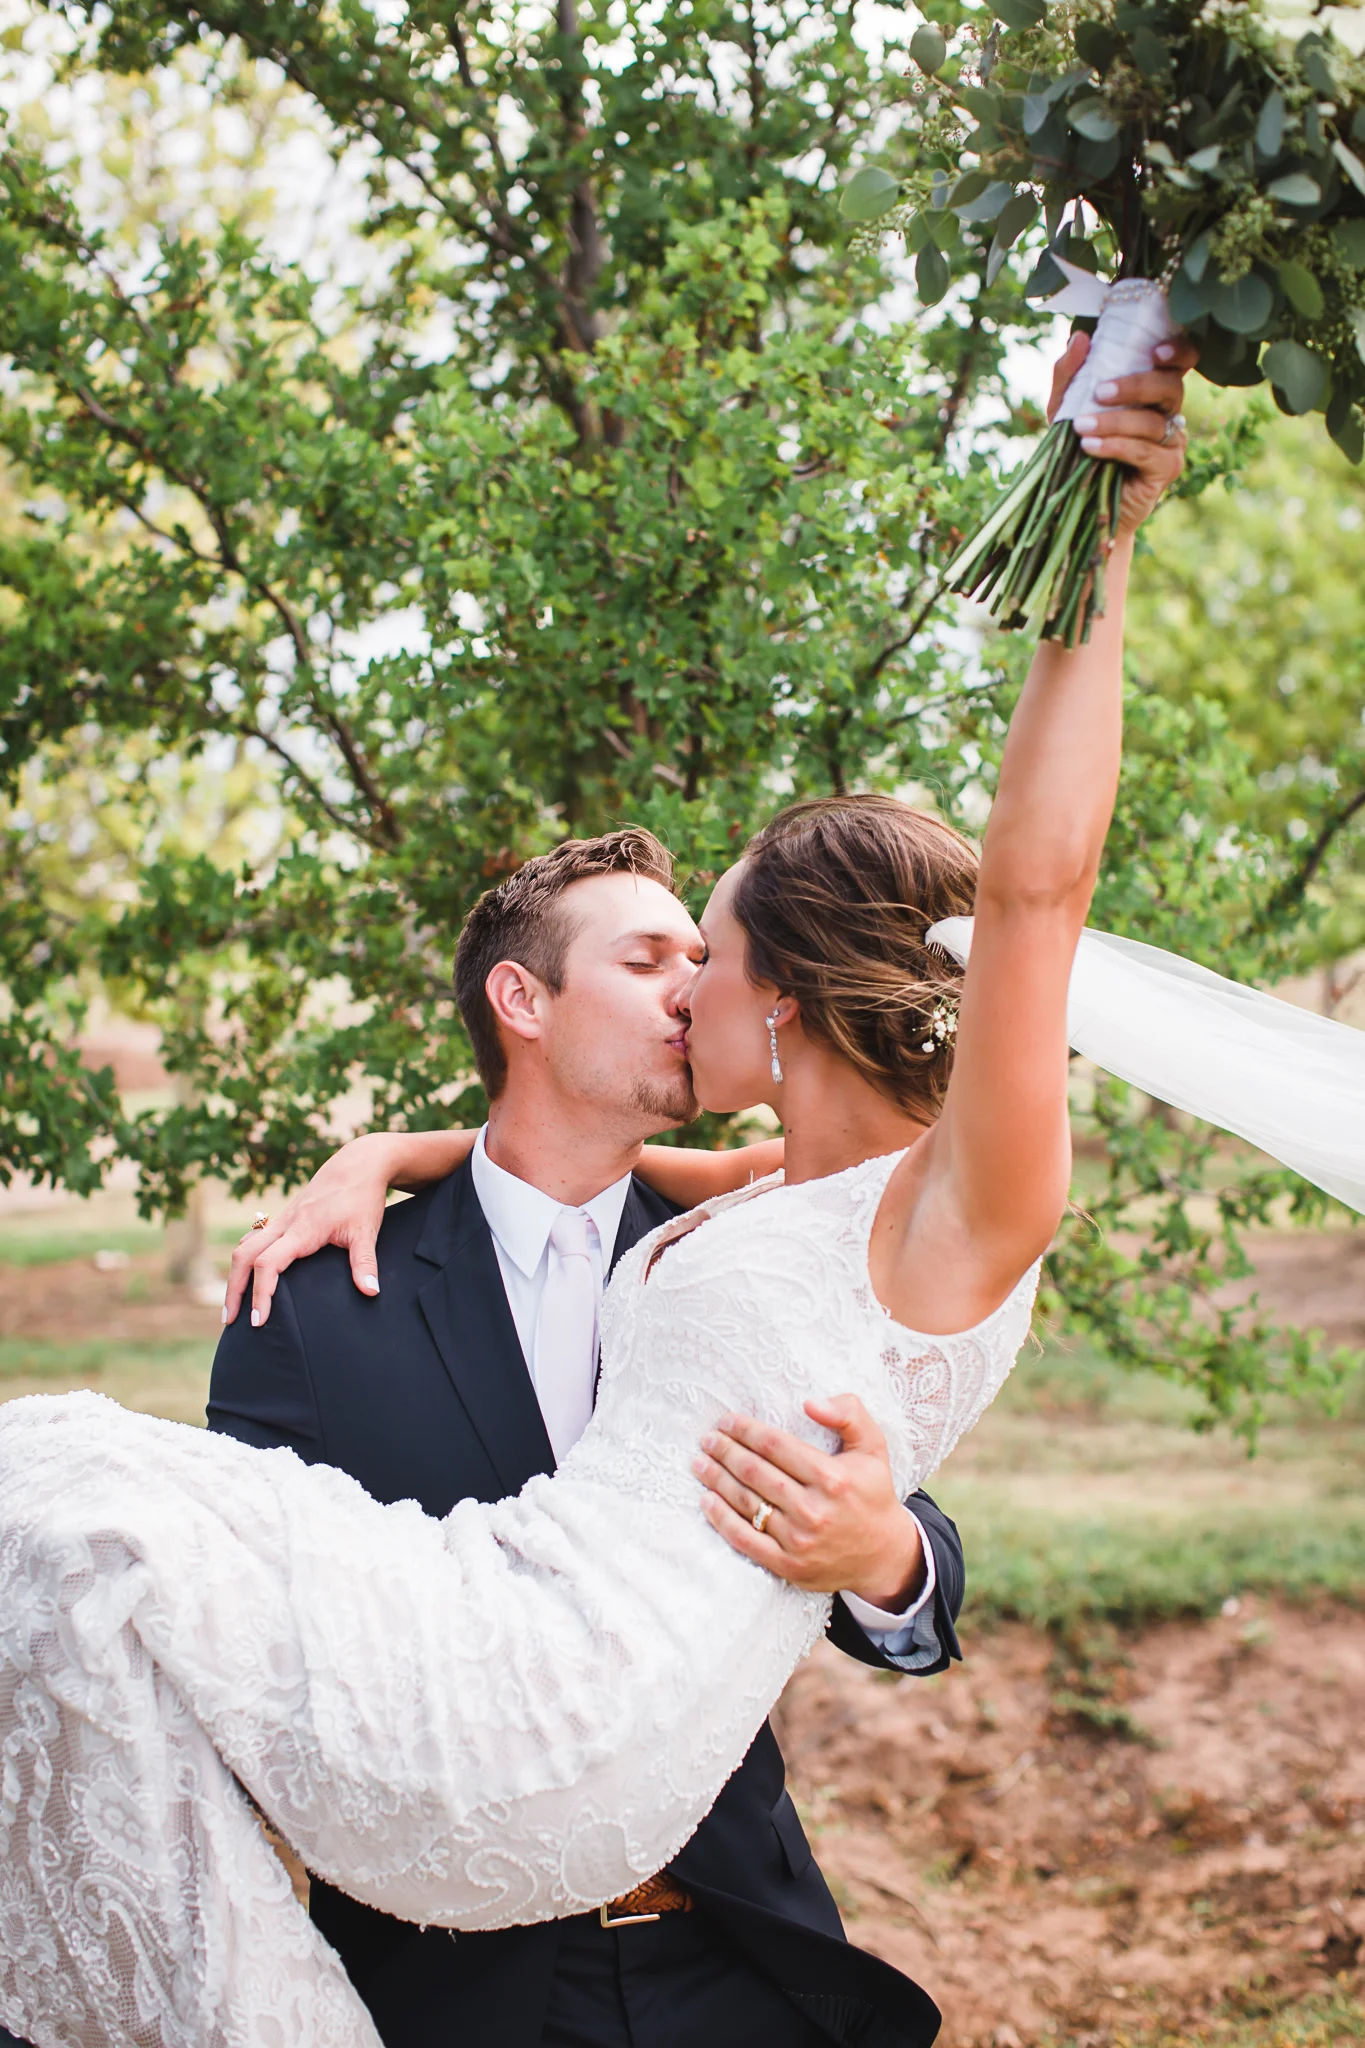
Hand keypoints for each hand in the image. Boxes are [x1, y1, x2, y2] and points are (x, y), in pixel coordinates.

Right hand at [223, 1133, 395, 1328]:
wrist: (358, 1164)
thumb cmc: (362, 1197)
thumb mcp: (367, 1231)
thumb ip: (365, 1262)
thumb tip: (370, 1292)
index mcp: (302, 1230)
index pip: (269, 1264)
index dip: (261, 1293)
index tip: (258, 1321)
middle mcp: (285, 1224)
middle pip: (244, 1256)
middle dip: (234, 1289)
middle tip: (230, 1321)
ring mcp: (282, 1220)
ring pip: (244, 1246)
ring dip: (234, 1275)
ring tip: (232, 1305)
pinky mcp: (284, 1218)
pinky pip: (254, 1238)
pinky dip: (245, 1260)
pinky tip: (246, 1277)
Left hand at [691, 1395, 925, 1607]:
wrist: (883, 1555)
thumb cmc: (872, 1494)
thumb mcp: (873, 1447)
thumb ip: (849, 1414)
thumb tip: (809, 1403)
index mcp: (833, 1478)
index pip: (775, 1446)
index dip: (746, 1430)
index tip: (726, 1420)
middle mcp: (814, 1510)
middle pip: (756, 1473)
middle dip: (726, 1452)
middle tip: (707, 1439)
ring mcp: (799, 1541)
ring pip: (747, 1503)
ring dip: (717, 1480)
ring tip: (700, 1463)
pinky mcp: (788, 1566)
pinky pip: (746, 1540)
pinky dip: (722, 1520)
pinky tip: (707, 1501)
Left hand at [1047, 329, 1197, 537]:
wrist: (1080, 501)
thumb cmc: (1078, 448)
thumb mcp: (1066, 408)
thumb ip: (1070, 373)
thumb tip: (1080, 338)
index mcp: (1153, 391)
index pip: (1182, 362)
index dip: (1178, 352)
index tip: (1155, 352)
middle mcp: (1170, 413)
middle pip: (1170, 387)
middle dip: (1136, 386)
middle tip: (1101, 392)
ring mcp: (1173, 442)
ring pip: (1153, 423)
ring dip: (1115, 422)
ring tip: (1081, 427)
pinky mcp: (1167, 469)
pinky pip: (1146, 452)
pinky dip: (1117, 447)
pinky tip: (1091, 447)